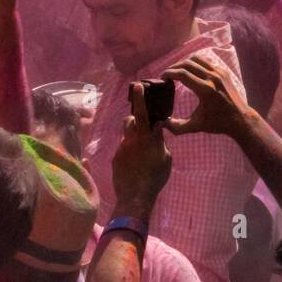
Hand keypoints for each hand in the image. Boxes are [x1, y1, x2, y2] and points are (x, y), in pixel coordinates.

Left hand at [111, 82, 171, 211]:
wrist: (135, 196)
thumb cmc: (155, 178)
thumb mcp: (166, 159)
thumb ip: (160, 142)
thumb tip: (157, 133)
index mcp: (147, 138)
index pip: (144, 113)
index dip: (141, 98)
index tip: (138, 85)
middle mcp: (132, 139)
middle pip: (131, 120)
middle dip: (137, 119)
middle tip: (144, 127)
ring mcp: (122, 147)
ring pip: (126, 133)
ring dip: (133, 134)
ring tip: (141, 149)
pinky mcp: (115, 157)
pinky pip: (123, 147)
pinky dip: (129, 150)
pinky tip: (135, 163)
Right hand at [162, 54, 250, 138]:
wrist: (240, 119)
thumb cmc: (217, 123)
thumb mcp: (195, 127)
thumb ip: (177, 127)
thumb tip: (161, 123)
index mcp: (206, 90)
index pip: (182, 74)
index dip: (169, 73)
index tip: (162, 78)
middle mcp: (213, 78)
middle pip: (187, 64)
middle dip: (174, 67)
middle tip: (167, 75)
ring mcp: (219, 73)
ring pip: (196, 59)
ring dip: (184, 63)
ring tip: (177, 71)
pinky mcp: (223, 71)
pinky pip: (205, 61)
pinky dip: (194, 63)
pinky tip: (189, 71)